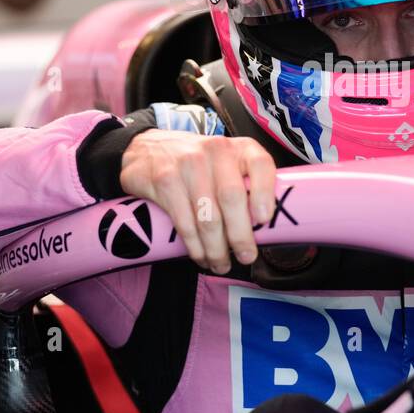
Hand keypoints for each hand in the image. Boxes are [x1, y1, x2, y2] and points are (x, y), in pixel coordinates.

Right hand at [118, 130, 275, 274]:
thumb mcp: (227, 163)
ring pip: (207, 216)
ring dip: (216, 248)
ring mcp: (187, 165)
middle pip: (232, 198)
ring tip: (221, 264)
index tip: (264, 220)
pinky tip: (201, 256)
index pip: (260, 164)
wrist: (148, 149)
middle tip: (246, 256)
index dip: (265, 193)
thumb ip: (246, 186)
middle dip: (240, 235)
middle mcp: (214, 151)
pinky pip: (184, 222)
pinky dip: (195, 246)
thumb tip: (264, 230)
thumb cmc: (199, 163)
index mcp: (239, 148)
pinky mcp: (164, 182)